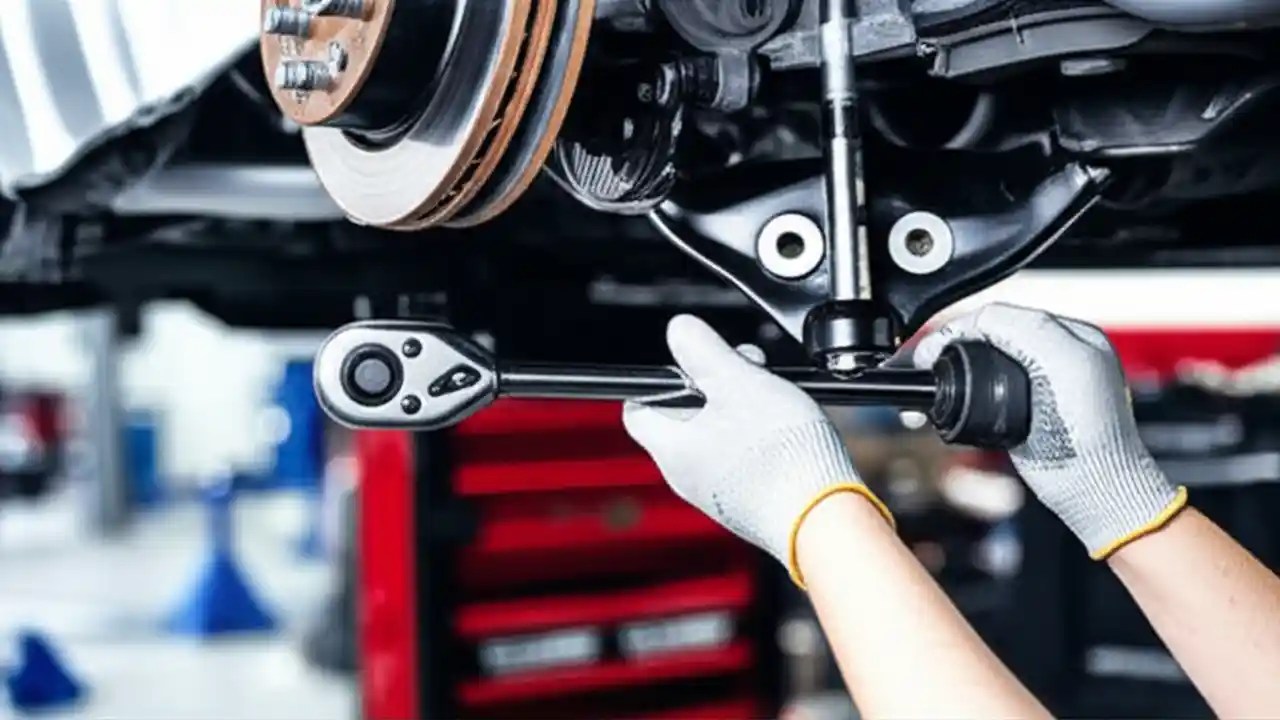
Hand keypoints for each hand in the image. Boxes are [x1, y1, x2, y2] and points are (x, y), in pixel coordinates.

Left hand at [622, 315, 891, 585]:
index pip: (638, 409)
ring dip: (740, 409)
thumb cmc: (779, 455)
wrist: (823, 517)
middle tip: (745, 370)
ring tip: (773, 396)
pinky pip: (742, 462)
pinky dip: (758, 439)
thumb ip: (704, 351)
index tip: (688, 364)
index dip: (661, 380)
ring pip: (716, 438)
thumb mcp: (738, 382)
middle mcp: (688, 477)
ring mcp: (718, 494)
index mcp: (672, 448)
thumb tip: (679, 330)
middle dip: (714, 386)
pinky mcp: (748, 504)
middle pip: (683, 419)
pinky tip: (786, 431)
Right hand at [913, 303, 1185, 558]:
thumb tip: (980, 321)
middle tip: (926, 360)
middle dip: (954, 343)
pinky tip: (954, 396)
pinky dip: (965, 388)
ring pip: (984, 359)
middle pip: (990, 334)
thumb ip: (1028, 329)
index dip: (964, 327)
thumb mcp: (1065, 361)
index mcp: (1072, 335)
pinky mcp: (1025, 411)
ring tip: (933, 376)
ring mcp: (1041, 383)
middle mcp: (1059, 354)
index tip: (933, 347)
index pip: (1004, 315)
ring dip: (956, 366)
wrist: (1092, 488)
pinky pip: (986, 387)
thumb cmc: (1090, 436)